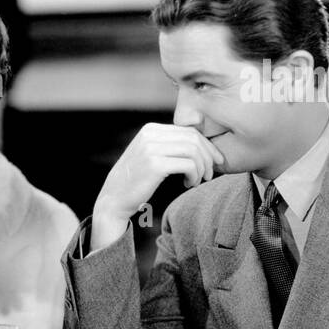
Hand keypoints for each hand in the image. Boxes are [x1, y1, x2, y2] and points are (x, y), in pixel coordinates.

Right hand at [91, 124, 224, 251]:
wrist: (113, 199)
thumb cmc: (136, 181)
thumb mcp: (150, 156)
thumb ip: (169, 146)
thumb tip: (203, 145)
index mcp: (150, 129)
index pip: (189, 131)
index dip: (207, 146)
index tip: (214, 162)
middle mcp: (150, 135)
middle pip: (194, 139)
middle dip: (208, 157)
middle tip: (210, 174)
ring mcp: (151, 148)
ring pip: (193, 151)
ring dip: (202, 168)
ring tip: (197, 181)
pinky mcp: (154, 165)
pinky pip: (188, 165)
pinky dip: (194, 175)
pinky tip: (188, 184)